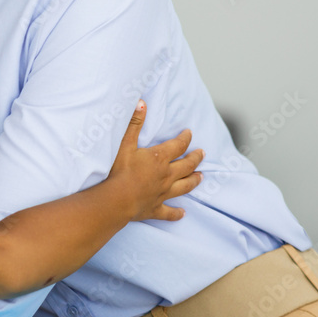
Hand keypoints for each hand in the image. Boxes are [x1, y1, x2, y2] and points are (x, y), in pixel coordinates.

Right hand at [109, 100, 203, 222]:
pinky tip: (183, 214)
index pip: (178, 145)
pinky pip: (169, 212)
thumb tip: (142, 103)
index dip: (185, 138)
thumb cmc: (119, 171)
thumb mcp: (124, 144)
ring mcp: (162, 193)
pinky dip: (176, 213)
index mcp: (159, 158)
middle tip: (202, 153)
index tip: (189, 133)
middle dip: (195, 158)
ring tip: (201, 177)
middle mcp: (166, 176)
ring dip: (193, 181)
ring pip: (184, 187)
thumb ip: (134, 123)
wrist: (115, 200)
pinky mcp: (155, 208)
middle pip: (186, 166)